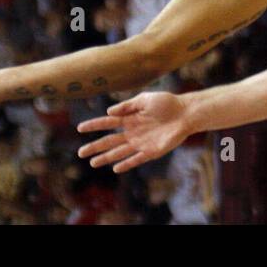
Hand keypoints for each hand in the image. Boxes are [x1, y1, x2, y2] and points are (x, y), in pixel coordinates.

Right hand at [76, 92, 193, 172]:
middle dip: (95, 147)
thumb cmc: (167, 103)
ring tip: (93, 163)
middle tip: (81, 153)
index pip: (108, 122)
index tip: (80, 128)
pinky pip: (136, 159)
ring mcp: (141, 142)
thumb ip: (128, 105)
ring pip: (119, 152)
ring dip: (106, 157)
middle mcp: (133, 132)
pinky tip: (116, 168)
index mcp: (131, 118)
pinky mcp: (152, 151)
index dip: (94, 125)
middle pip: (110, 141)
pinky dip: (126, 164)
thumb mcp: (145, 99)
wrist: (186, 113)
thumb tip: (109, 111)